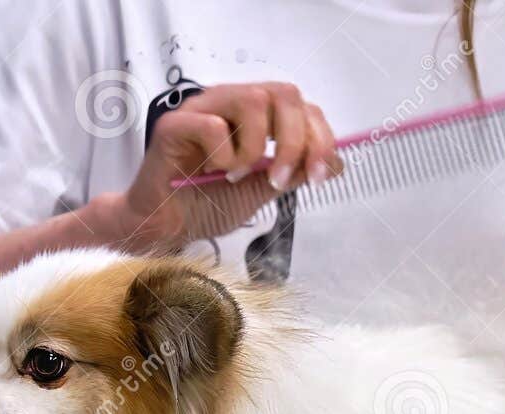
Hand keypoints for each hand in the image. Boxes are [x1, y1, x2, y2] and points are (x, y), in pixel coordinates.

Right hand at [92, 83, 343, 251]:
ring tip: (238, 175)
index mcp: (254, 115)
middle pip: (282, 93)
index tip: (319, 176)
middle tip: (279, 179)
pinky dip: (224, 156)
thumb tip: (337, 163)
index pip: (300, 105)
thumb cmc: (208, 205)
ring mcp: (202, 109)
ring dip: (255, 148)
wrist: (167, 228)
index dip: (318, 137)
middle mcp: (230, 103)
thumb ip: (294, 172)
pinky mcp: (174, 126)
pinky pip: (212, 126)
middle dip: (293, 141)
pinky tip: (214, 173)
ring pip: (252, 100)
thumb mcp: (262, 191)